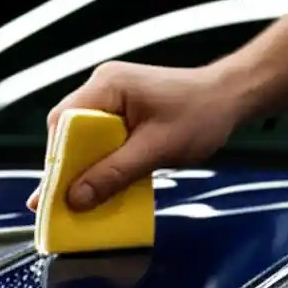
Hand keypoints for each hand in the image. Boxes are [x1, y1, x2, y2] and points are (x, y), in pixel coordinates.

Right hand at [26, 61, 246, 211]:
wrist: (230, 98)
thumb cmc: (201, 114)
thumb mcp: (155, 149)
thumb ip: (114, 174)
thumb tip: (76, 198)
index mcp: (107, 86)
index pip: (63, 121)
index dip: (57, 158)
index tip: (57, 190)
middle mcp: (103, 87)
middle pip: (68, 131)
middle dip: (67, 168)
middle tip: (61, 202)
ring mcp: (112, 99)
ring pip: (83, 139)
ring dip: (84, 168)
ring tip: (78, 198)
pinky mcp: (123, 112)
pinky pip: (101, 140)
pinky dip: (100, 163)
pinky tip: (101, 184)